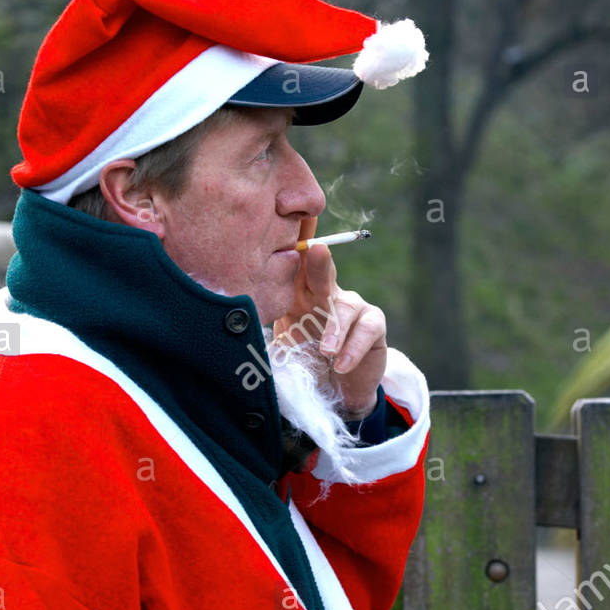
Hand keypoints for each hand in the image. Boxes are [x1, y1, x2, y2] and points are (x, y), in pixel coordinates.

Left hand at [273, 217, 386, 418]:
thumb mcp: (281, 345)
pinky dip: (352, 347)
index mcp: (297, 293)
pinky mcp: (373, 324)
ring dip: (334, 329)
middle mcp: (325, 292)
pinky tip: (340, 364)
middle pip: (320, 270)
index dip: (290, 245)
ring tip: (325, 351)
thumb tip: (236, 322)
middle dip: (317, 259)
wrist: (334, 392)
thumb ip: (269, 331)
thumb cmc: (303, 362)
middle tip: (315, 251)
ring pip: (345, 306)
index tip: (282, 217)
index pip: (292, 265)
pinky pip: (366, 329)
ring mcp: (352, 306)